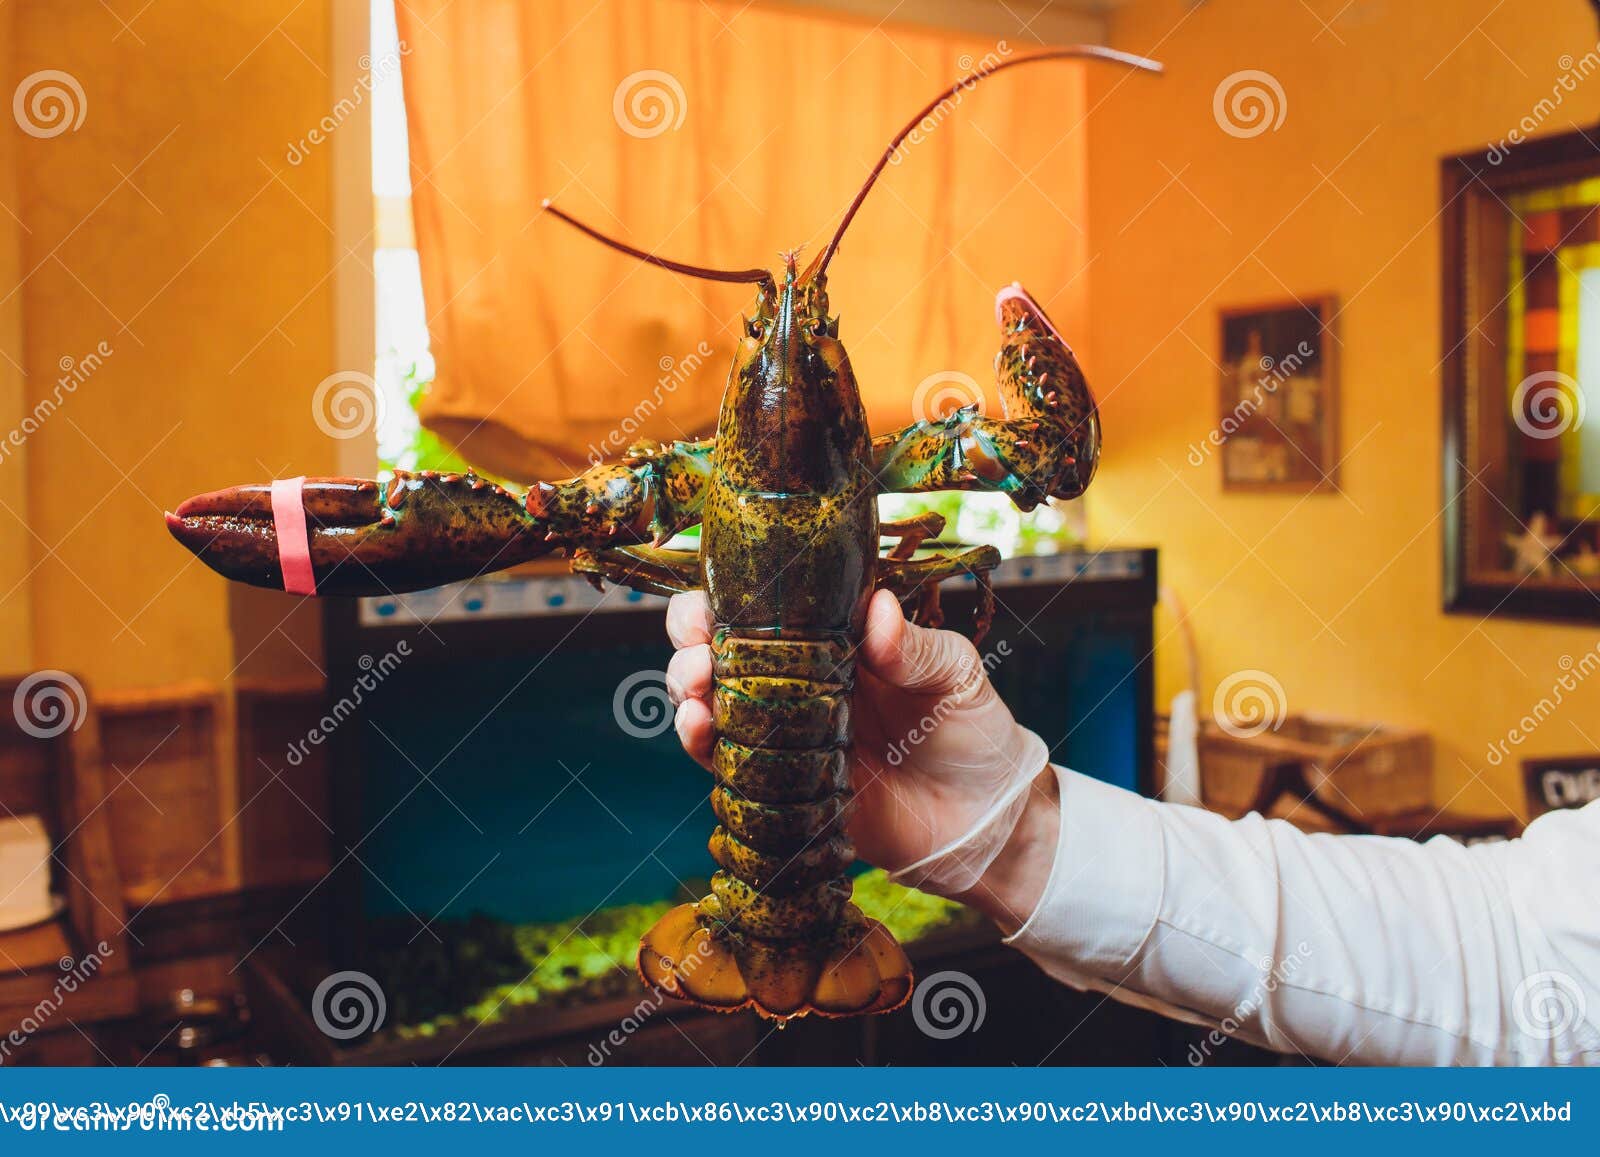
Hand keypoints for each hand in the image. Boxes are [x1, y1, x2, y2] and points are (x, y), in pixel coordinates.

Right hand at [665, 589, 1057, 927]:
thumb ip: (915, 646)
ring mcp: (782, 728)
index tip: (715, 596)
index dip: (728, 592)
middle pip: (718, 643)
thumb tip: (877, 609)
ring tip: (696, 687)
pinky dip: (700, 741)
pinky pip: (723, 759)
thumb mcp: (955, 676)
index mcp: (834, 635)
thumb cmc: (972, 731)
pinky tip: (698, 728)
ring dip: (686, 685)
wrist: (983, 820)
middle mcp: (796, 676)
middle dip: (690, 637)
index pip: (767, 600)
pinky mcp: (777, 781)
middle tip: (698, 647)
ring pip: (710, 696)